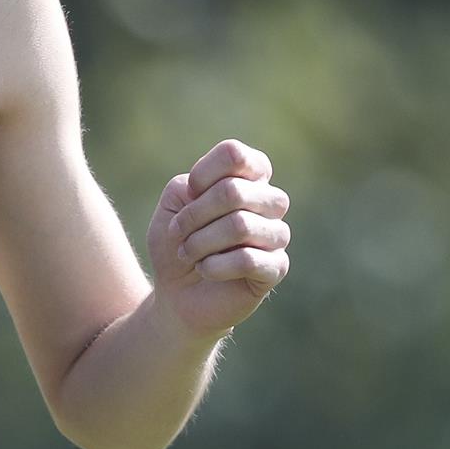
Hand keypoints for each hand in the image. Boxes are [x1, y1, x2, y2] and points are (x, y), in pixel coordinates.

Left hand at [145, 138, 290, 338]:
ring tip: (188, 253)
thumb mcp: (172, 205)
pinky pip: (248, 259)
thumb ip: (189, 185)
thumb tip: (220, 192)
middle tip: (179, 232)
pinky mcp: (276, 268)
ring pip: (240, 225)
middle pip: (233, 191)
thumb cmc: (178, 242)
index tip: (188, 193)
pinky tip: (205, 269)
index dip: (203, 173)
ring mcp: (276, 235)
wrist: (178, 293)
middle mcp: (269, 202)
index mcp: (248, 178)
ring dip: (200, 242)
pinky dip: (214, 265)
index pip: (234, 155)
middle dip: (194, 215)